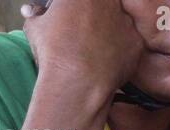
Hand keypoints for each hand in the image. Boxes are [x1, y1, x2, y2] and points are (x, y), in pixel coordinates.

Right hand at [23, 0, 143, 92]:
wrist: (78, 81)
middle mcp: (108, 2)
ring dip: (109, 29)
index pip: (79, 1)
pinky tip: (107, 59)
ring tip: (94, 46)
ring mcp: (126, 22)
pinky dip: (121, 48)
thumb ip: (37, 14)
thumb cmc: (53, 51)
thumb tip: (32, 11)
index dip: (73, 8)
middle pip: (104, 5)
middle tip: (83, 29)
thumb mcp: (35, 27)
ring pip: (118, 21)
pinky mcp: (137, 43)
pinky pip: (130, 41)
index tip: (70, 15)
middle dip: (93, 14)